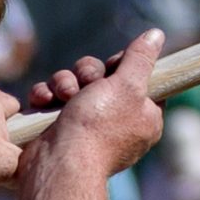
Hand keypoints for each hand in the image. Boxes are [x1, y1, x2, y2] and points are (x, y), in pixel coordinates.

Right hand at [18, 33, 165, 183]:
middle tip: (87, 84)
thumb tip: (156, 35)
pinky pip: (53, 99)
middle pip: (103, 76)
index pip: (139, 78)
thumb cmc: (97, 127)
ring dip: (64, 83)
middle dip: (88, 73)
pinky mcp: (59, 128)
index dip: (124, 66)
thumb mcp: (128, 85)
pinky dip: (46, 96)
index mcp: (143, 116)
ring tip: (61, 96)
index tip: (115, 68)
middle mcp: (116, 122)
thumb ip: (141, 58)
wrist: (57, 164)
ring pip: (75, 84)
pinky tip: (43, 102)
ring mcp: (85, 126)